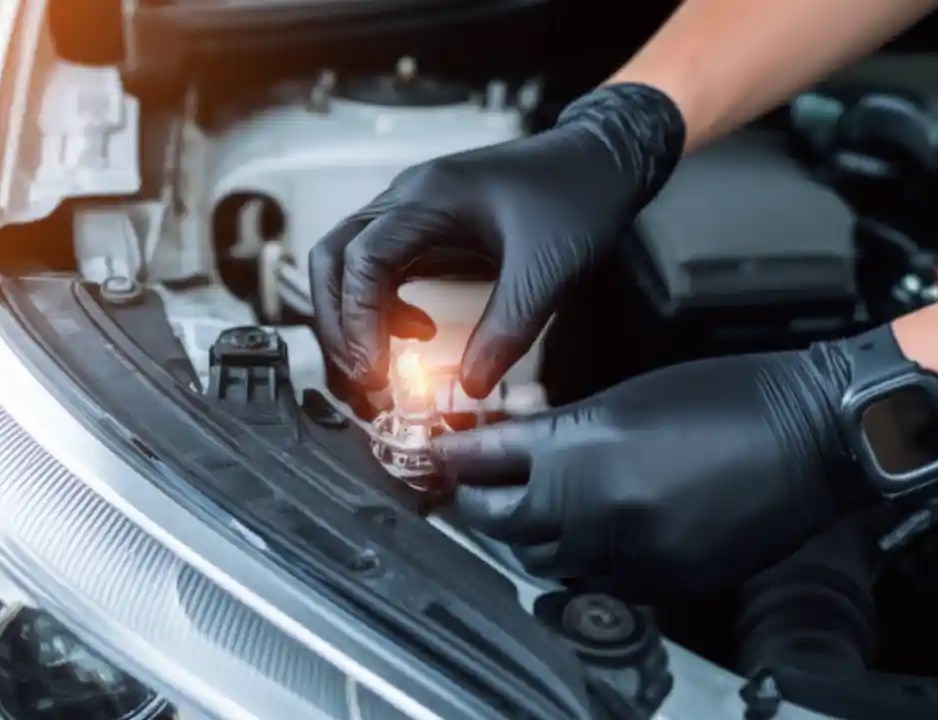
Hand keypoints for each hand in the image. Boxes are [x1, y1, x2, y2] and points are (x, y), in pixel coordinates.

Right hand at [309, 84, 684, 396]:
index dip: (358, 321)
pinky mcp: (428, 228)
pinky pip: (380, 269)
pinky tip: (418, 333)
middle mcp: (409, 198)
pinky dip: (383, 308)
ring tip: (381, 370)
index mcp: (430, 198)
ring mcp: (414, 210)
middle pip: (333, 260)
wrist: (603, 159)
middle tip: (364, 380)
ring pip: (349, 265)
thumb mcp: (549, 270)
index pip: (361, 260)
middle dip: (339, 325)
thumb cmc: (579, 195)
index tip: (374, 371)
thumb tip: (469, 386)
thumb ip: (507, 330)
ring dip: (355, 320)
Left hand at [431, 342, 876, 599]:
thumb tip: (517, 439)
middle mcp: (596, 509)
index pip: (485, 462)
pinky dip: (585, 560)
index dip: (455, 458)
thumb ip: (563, 427)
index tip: (440, 455)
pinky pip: (598, 582)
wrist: (813, 435)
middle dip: (483, 501)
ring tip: (541, 506)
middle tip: (484, 483)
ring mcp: (630, 554)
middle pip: (499, 522)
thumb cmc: (731, 396)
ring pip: (544, 560)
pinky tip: (599, 531)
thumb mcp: (629, 394)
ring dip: (531, 533)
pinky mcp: (664, 582)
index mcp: (583, 448)